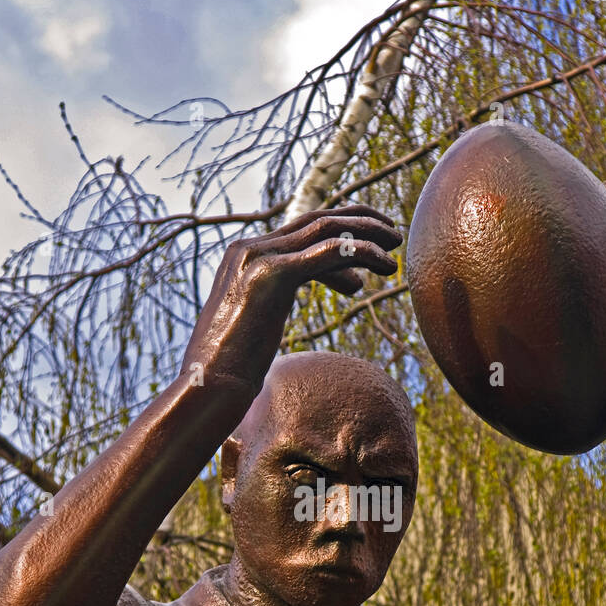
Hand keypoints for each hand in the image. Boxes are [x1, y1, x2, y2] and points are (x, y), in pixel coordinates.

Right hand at [182, 205, 401, 389]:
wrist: (209, 386)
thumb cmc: (232, 368)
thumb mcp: (257, 323)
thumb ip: (273, 303)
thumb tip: (283, 307)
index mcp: (243, 255)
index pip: (300, 231)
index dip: (340, 234)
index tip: (370, 251)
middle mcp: (249, 247)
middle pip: (315, 219)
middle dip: (358, 221)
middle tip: (392, 234)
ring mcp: (259, 258)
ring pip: (326, 229)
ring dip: (367, 233)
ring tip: (396, 248)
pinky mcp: (273, 275)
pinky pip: (331, 252)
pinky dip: (364, 253)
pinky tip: (386, 266)